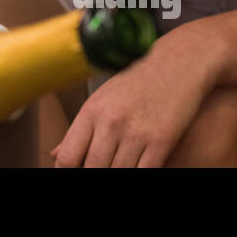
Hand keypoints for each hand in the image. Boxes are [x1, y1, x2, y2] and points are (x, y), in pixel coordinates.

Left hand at [51, 32, 217, 167]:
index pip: (67, 157)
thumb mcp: (103, 98)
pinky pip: (145, 172)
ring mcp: (136, 132)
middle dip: (94, 175)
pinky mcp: (162, 140)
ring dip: (118, 174)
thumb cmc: (140, 79)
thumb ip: (81, 129)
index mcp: (91, 111)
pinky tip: (138, 169)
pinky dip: (140, 175)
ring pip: (119, 174)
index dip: (67, 173)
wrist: (180, 60)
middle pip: (93, 169)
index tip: (74, 173)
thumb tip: (55, 154)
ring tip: (119, 166)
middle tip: (101, 168)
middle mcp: (111, 122)